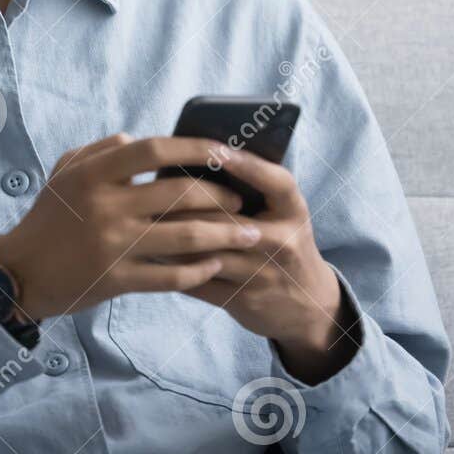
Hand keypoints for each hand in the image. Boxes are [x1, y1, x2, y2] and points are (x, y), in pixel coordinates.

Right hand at [0, 133, 265, 319]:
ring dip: (224, 236)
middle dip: (221, 197)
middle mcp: (105, 205)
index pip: (154, 149)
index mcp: (94, 173)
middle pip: (179, 193)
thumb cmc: (49, 217)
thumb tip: (142, 139)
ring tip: (250, 235)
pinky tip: (215, 266)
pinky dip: (198, 271)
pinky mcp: (116, 279)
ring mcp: (112, 244)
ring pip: (184, 237)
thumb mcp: (65, 172)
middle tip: (243, 202)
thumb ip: (103, 150)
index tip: (225, 151)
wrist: (20, 272)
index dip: (194, 148)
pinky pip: (169, 276)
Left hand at [171, 146, 360, 384]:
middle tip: (151, 188)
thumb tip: (202, 152)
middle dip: (185, 205)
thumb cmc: (284, 242)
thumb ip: (256, 186)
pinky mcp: (243, 301)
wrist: (308, 305)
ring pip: (206, 251)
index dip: (245, 164)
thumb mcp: (284, 212)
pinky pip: (199, 281)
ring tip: (144, 219)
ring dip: (172, 237)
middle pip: (226, 219)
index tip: (213, 148)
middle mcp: (283, 242)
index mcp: (294, 211)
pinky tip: (152, 253)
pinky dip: (173, 267)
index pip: (274, 180)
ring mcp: (263, 275)